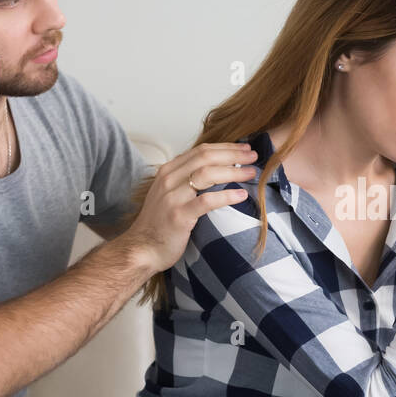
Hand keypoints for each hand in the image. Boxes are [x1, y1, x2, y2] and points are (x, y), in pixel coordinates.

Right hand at [122, 142, 257, 272]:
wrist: (141, 249)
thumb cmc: (159, 224)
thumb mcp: (169, 194)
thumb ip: (186, 180)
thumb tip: (216, 170)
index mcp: (168, 171)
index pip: (201, 151)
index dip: (225, 147)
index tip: (244, 149)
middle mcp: (169, 180)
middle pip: (206, 157)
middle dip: (233, 154)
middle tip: (254, 156)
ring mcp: (173, 197)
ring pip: (207, 174)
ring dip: (233, 171)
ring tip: (251, 172)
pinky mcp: (179, 216)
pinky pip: (206, 201)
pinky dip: (226, 195)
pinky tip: (241, 195)